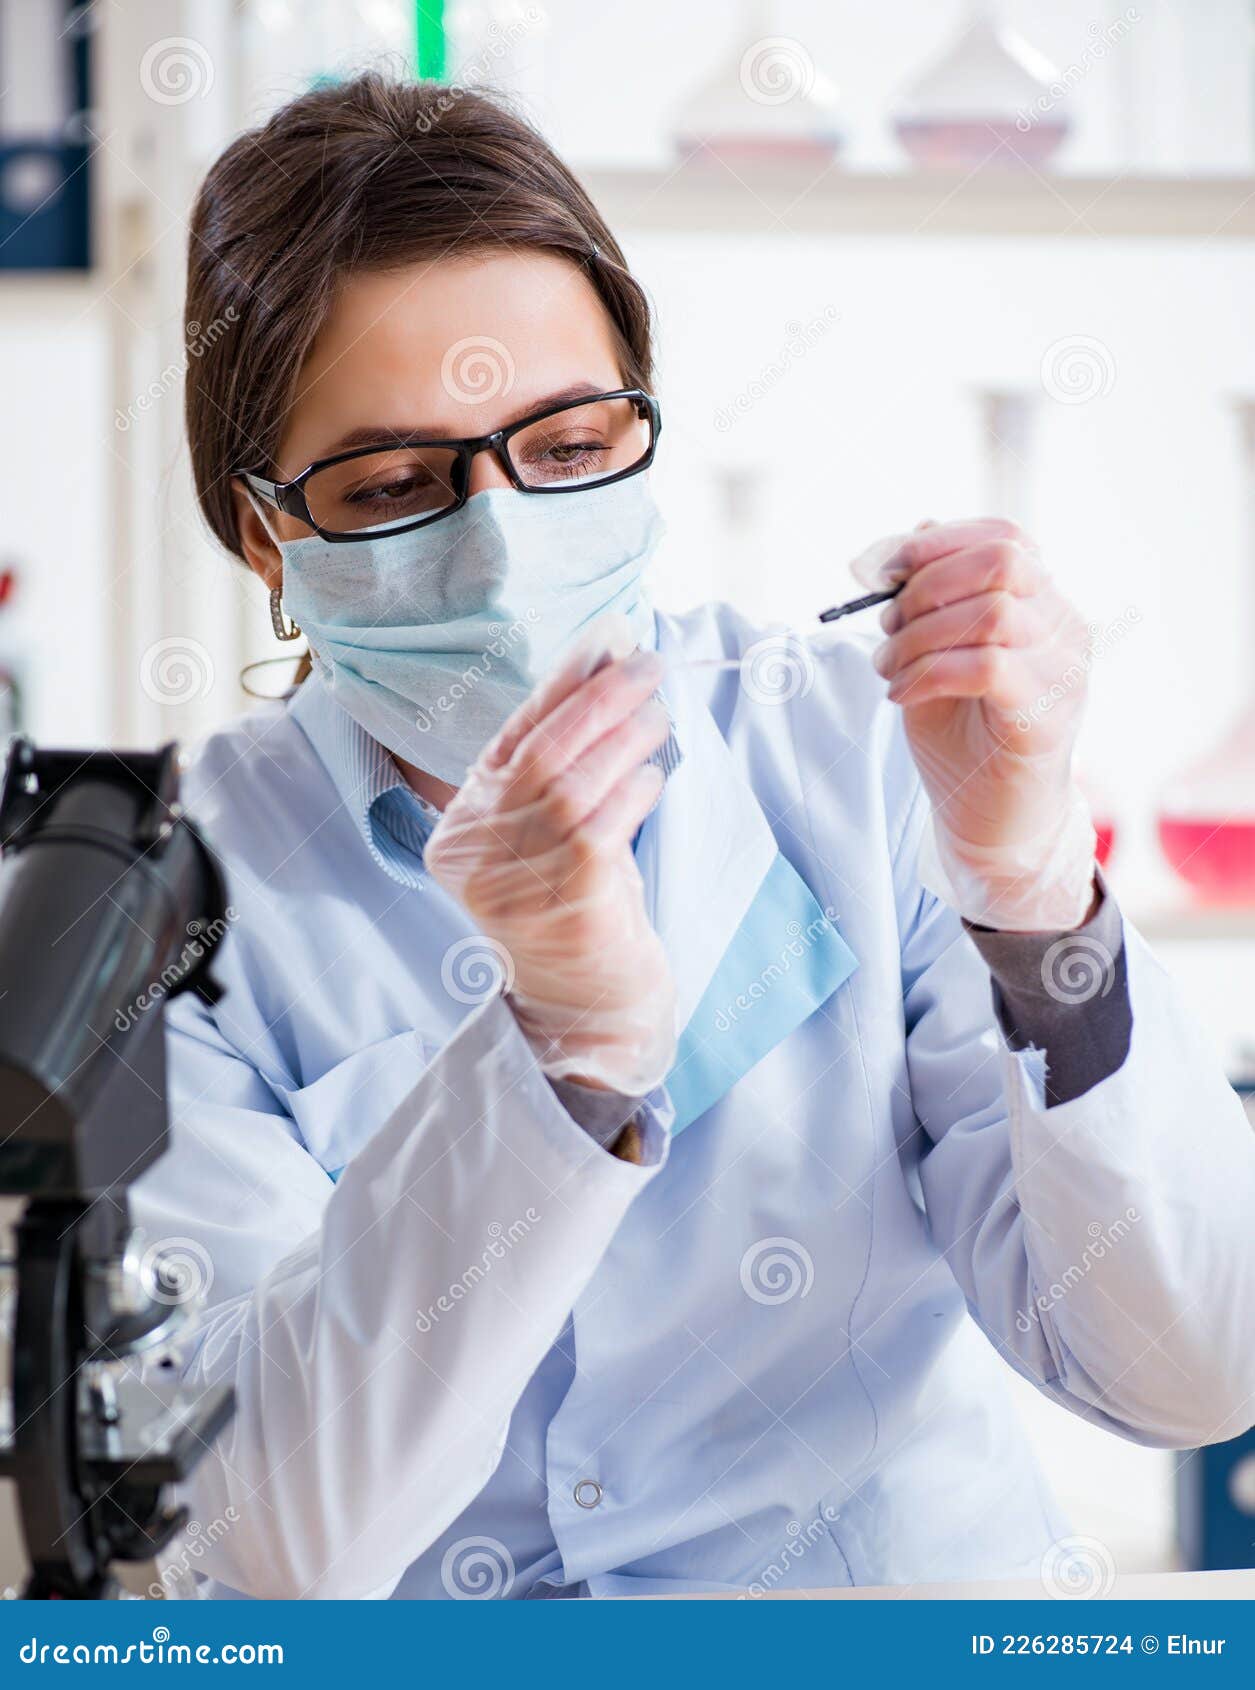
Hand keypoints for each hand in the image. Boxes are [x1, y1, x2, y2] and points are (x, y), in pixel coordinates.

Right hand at [425, 617, 676, 1093]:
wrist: (587, 1009)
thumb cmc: (573, 906)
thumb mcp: (547, 834)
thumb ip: (561, 764)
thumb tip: (606, 666)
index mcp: (459, 830)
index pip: (509, 738)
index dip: (559, 684)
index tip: (604, 639)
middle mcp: (476, 856)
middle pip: (540, 754)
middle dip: (598, 698)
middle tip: (646, 663)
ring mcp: (516, 883)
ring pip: (573, 784)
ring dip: (624, 738)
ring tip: (658, 715)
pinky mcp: (566, 904)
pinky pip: (604, 825)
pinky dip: (635, 789)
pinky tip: (654, 775)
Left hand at [870, 518, 1096, 931]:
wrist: (991, 822)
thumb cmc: (964, 737)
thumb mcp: (936, 653)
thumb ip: (931, 598)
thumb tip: (911, 533)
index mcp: (1043, 606)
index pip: (1005, 538)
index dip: (938, 544)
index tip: (884, 573)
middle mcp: (1064, 630)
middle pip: (1003, 562)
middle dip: (925, 586)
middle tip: (888, 630)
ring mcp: (1063, 673)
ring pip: (991, 613)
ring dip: (918, 637)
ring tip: (889, 670)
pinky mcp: (1044, 717)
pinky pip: (986, 667)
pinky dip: (928, 673)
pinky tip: (902, 694)